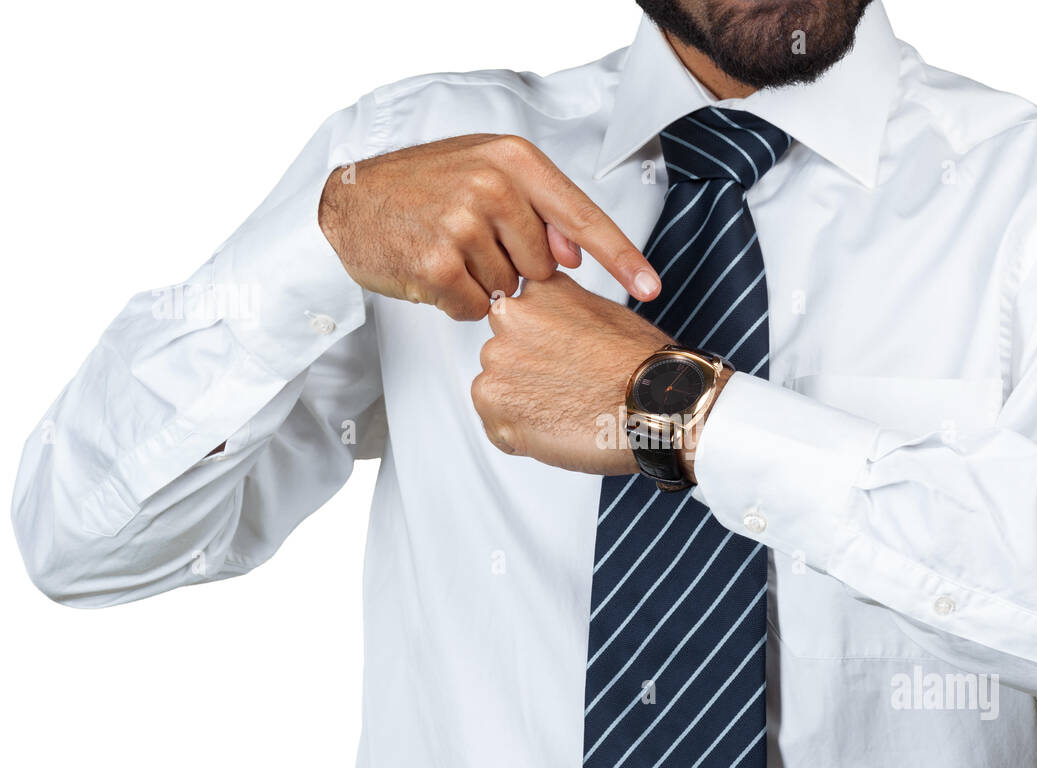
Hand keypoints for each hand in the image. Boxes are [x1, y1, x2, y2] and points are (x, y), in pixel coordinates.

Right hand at [318, 134, 660, 319]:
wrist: (350, 203)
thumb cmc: (423, 189)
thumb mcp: (485, 177)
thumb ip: (537, 211)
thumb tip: (572, 256)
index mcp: (513, 159)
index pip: (582, 216)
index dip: (622, 256)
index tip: (653, 286)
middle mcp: (491, 186)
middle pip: (542, 264)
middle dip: (515, 267)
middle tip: (473, 245)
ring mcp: (463, 224)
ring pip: (508, 288)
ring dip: (482, 283)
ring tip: (448, 252)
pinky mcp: (437, 262)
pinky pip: (473, 306)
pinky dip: (457, 301)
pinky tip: (433, 273)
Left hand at [472, 273, 672, 475]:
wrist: (657, 405)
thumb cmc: (641, 365)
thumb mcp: (601, 311)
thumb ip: (562, 311)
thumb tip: (548, 324)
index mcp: (537, 292)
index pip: (518, 322)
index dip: (542, 349)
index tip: (565, 361)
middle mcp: (509, 321)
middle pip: (504, 356)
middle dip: (528, 376)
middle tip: (569, 390)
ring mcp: (497, 364)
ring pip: (497, 391)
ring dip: (523, 405)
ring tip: (567, 411)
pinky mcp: (494, 406)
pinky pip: (497, 427)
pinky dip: (520, 436)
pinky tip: (557, 429)